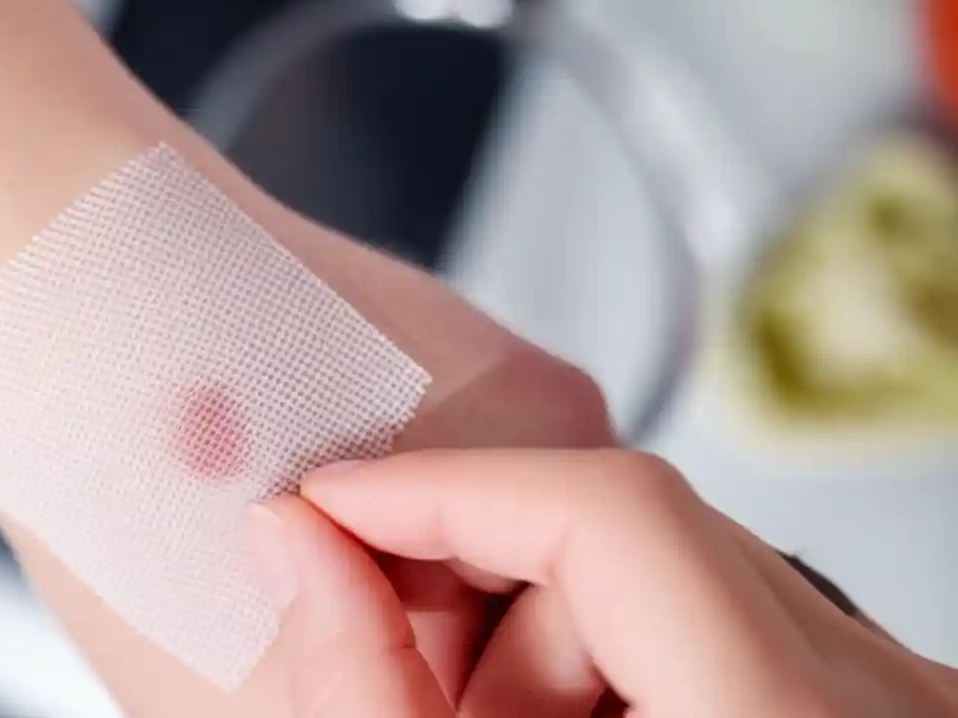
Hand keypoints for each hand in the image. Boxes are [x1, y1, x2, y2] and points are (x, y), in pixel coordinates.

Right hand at [245, 449, 957, 716]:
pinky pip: (705, 618)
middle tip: (413, 692)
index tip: (333, 505)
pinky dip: (603, 668)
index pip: (614, 518)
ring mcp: (897, 707)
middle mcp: (890, 712)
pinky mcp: (873, 709)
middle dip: (483, 606)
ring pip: (665, 576)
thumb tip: (290, 540)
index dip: (450, 491)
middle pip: (629, 548)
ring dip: (542, 654)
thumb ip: (362, 686)